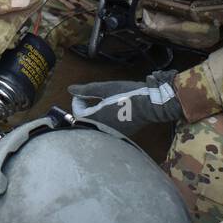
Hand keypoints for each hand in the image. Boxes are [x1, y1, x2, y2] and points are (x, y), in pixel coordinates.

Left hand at [69, 70, 185, 136]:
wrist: (152, 104)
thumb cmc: (128, 94)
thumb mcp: (106, 88)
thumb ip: (87, 90)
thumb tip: (70, 89)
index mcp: (97, 120)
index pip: (78, 115)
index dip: (77, 103)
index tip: (81, 94)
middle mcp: (103, 130)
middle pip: (86, 122)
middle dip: (85, 109)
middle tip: (89, 98)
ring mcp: (113, 134)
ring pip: (96, 126)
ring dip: (94, 115)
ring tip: (99, 103)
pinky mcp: (122, 134)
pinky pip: (106, 128)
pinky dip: (104, 120)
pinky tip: (110, 111)